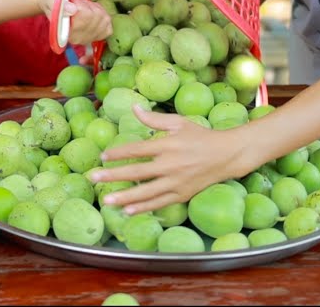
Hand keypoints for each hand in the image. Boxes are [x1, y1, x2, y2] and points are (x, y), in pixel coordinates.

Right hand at [35, 0, 112, 45]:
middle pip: (95, 17)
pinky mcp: (98, 35)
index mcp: (64, 33)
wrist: (54, 2)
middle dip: (87, 4)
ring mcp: (89, 38)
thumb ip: (60, 4)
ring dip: (95, 8)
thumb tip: (72, 10)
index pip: (84, 16)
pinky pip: (108, 24)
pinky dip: (103, 14)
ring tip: (83, 6)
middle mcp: (77, 40)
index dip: (80, 3)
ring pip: (103, 19)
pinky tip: (92, 12)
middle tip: (77, 1)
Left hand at [89, 104, 257, 213]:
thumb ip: (154, 118)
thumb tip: (133, 108)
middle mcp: (171, 164)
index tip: (103, 156)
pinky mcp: (182, 194)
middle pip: (137, 172)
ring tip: (106, 201)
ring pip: (146, 192)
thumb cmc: (200, 136)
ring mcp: (176, 182)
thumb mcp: (179, 122)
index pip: (137, 150)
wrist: (227, 155)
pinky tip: (128, 211)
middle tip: (93, 178)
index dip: (118, 153)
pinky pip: (159, 203)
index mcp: (168, 145)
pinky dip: (143, 208)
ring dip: (125, 197)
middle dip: (113, 175)